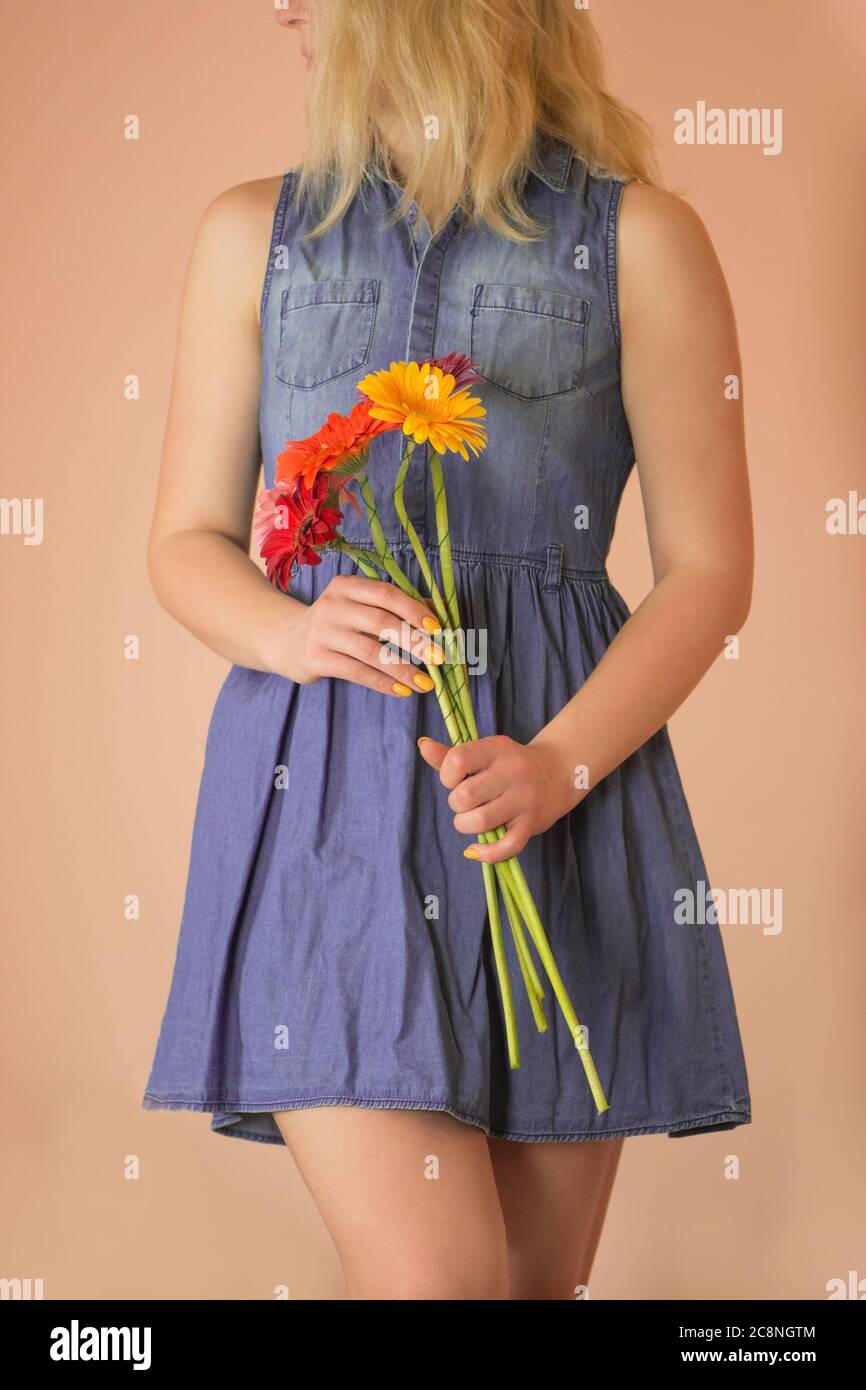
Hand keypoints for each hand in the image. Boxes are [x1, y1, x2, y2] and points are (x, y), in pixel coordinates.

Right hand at [264, 574, 443, 695]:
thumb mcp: (359, 608)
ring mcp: (322, 632)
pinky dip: (382, 683)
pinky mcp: (316, 658)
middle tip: (438, 658)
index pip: (385, 594)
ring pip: (370, 651)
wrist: (288, 641)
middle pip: (380, 621)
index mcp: (346, 586)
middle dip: (413, 641)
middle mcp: (332, 605)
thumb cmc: (336, 624)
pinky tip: (402, 691)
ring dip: (402, 668)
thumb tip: (438, 612)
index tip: (437, 628)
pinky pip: (357, 672)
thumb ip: (394, 608)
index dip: (413, 610)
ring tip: (426, 683)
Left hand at [416, 733, 578, 862]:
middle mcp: (512, 772)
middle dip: (456, 805)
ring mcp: (524, 799)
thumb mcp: (484, 753)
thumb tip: (422, 745)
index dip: (447, 776)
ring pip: (480, 821)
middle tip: (467, 802)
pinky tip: (476, 850)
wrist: (558, 772)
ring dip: (466, 825)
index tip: (456, 780)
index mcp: (496, 750)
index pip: (457, 760)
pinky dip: (486, 854)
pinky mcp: (532, 824)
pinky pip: (506, 846)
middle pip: (464, 796)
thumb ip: (451, 754)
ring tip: (472, 820)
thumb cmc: (509, 764)